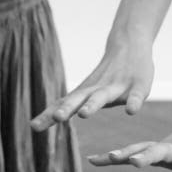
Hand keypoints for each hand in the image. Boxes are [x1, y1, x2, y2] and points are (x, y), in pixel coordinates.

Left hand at [30, 40, 152, 131]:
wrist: (130, 45)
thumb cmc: (105, 76)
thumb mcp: (84, 92)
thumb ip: (63, 106)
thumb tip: (33, 124)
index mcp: (84, 94)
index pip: (62, 105)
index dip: (49, 116)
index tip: (34, 127)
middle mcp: (97, 90)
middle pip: (79, 99)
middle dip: (67, 108)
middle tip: (57, 117)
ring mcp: (117, 87)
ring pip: (102, 96)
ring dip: (92, 105)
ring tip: (83, 114)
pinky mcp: (138, 86)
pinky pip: (136, 95)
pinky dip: (133, 103)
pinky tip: (130, 111)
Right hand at [88, 106, 171, 171]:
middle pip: (163, 150)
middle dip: (149, 155)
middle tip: (136, 162)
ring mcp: (164, 146)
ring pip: (143, 147)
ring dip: (127, 152)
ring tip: (109, 156)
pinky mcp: (153, 147)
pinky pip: (130, 151)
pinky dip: (113, 156)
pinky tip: (93, 159)